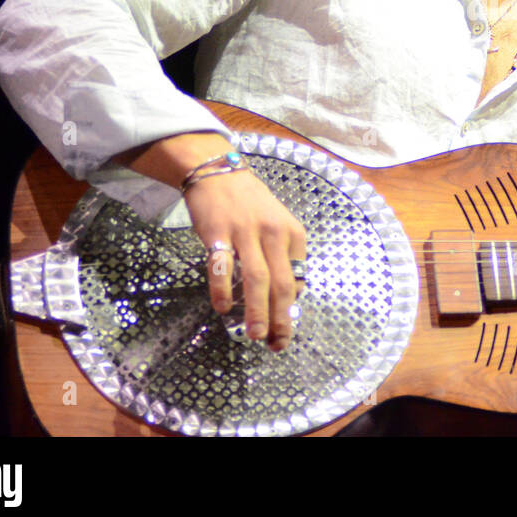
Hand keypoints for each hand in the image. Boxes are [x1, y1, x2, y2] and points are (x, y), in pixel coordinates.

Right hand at [183, 169, 308, 351]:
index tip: (286, 329)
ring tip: (255, 335)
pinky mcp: (218, 233)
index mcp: (292, 233)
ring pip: (256, 278)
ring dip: (257, 310)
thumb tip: (288, 295)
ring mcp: (246, 232)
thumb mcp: (277, 224)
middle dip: (281, 318)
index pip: (298, 277)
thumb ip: (284, 255)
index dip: (293, 307)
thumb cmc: (250, 203)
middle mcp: (273, 233)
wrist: (218, 172)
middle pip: (281, 283)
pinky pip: (222, 266)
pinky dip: (223, 289)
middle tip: (276, 343)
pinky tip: (222, 308)